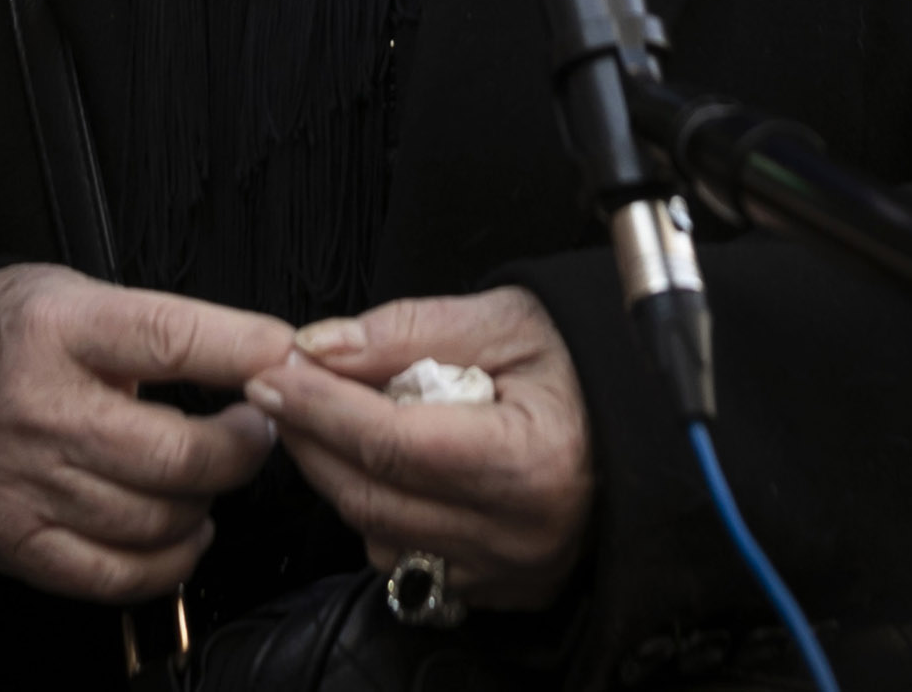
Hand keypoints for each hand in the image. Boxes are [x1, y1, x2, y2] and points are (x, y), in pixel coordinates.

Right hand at [0, 265, 299, 601]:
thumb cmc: (0, 334)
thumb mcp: (70, 294)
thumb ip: (155, 326)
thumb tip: (258, 358)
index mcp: (61, 331)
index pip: (170, 339)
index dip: (244, 351)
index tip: (287, 356)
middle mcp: (43, 410)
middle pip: (178, 454)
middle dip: (244, 446)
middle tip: (256, 428)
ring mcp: (29, 484)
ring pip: (160, 521)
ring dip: (208, 502)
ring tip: (209, 475)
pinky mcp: (18, 541)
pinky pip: (117, 576)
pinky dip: (169, 562)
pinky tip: (180, 532)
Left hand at [246, 287, 595, 611]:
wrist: (639, 420)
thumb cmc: (581, 364)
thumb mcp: (505, 320)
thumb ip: (408, 330)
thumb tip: (319, 347)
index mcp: (531, 463)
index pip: (393, 443)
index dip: (321, 407)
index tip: (272, 372)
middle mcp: (521, 535)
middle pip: (374, 495)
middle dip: (312, 438)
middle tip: (279, 388)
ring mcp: (509, 573)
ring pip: (379, 535)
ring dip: (337, 476)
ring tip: (328, 417)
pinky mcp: (498, 591)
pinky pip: (407, 562)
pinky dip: (378, 512)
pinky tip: (383, 465)